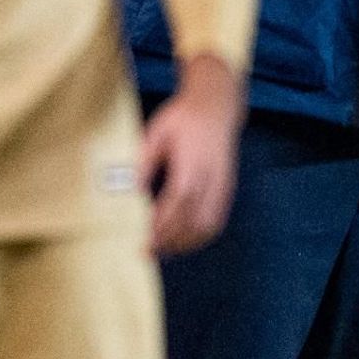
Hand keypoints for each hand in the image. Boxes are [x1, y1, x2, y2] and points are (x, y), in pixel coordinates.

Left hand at [140, 54, 244, 253]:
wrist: (216, 107)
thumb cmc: (183, 119)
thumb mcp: (157, 133)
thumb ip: (144, 162)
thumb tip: (131, 190)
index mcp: (192, 164)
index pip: (178, 202)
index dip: (162, 225)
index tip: (143, 239)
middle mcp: (211, 179)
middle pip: (192, 221)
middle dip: (169, 241)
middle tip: (146, 251)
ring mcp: (222, 187)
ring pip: (207, 227)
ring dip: (185, 243)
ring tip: (162, 250)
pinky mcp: (227, 191)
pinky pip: (216, 222)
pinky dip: (199, 237)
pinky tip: (182, 241)